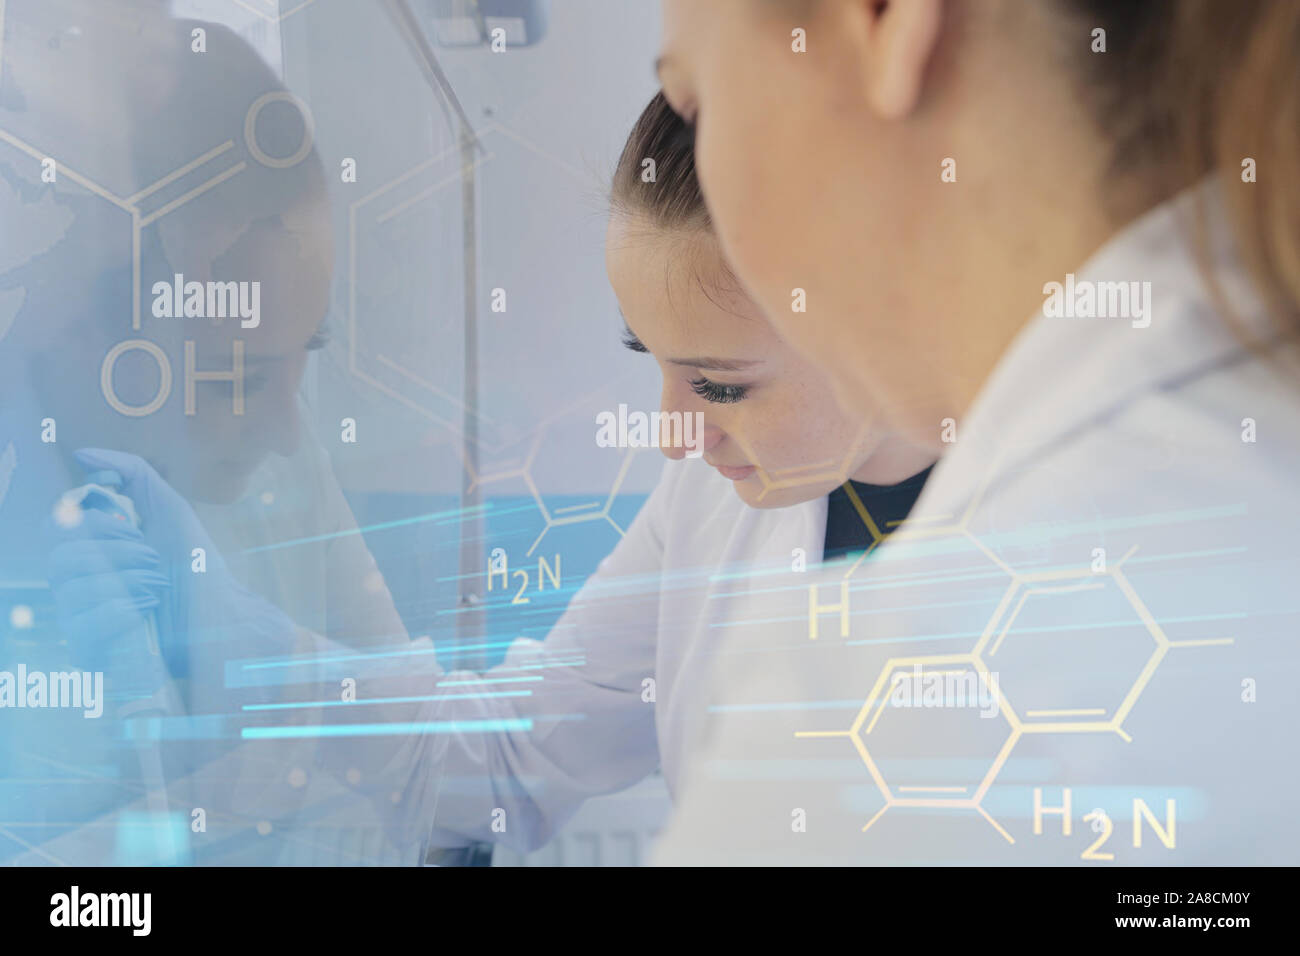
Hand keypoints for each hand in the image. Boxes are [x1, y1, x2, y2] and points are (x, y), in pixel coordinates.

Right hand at [67, 448, 297, 711]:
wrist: (221, 614)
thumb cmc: (194, 563)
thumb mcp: (167, 508)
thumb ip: (131, 473)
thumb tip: (83, 453)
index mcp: (88, 549)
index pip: (58, 527)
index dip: (100, 527)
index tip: (138, 533)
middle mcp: (76, 583)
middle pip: (61, 559)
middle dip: (119, 555)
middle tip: (154, 562)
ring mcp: (78, 619)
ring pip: (70, 592)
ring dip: (128, 583)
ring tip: (157, 588)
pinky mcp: (88, 652)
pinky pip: (81, 629)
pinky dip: (121, 613)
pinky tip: (147, 612)